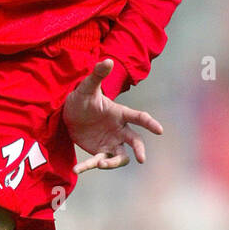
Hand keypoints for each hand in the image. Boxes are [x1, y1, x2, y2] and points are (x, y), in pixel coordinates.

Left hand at [62, 58, 162, 172]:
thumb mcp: (87, 87)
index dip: (150, 123)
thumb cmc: (82, 98)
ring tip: (100, 163)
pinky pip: (97, 162)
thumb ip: (98, 75)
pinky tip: (76, 169)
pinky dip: (88, 166)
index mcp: (120, 113)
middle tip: (142, 158)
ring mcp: (111, 142)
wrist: (69, 113)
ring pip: (120, 156)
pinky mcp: (99, 151)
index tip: (159, 130)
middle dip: (139, 149)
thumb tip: (108, 60)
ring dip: (112, 162)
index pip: (139, 117)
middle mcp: (119, 129)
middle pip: (135, 140)